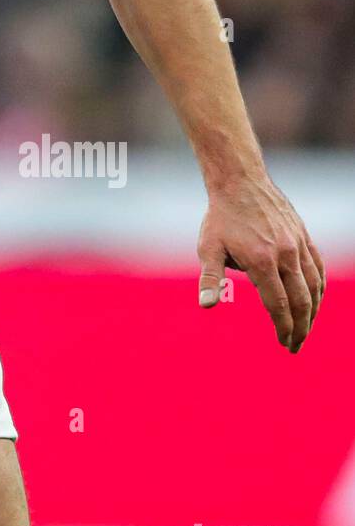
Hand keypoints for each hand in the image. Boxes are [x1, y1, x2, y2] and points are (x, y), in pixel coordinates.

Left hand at [196, 175, 324, 352]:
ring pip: (314, 287)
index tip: (284, 343)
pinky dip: (318, 289)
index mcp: (262, 261)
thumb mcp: (208, 247)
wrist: (239, 181)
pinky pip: (317, 268)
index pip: (279, 305)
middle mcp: (285, 255)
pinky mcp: (304, 236)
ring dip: (312, 312)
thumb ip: (210, 278)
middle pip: (301, 301)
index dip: (283, 327)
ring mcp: (298, 245)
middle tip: (295, 345)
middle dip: (301, 328)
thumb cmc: (220, 217)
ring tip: (305, 328)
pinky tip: (314, 301)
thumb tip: (206, 306)